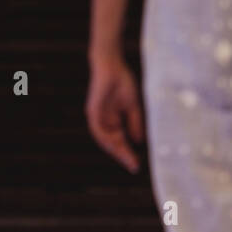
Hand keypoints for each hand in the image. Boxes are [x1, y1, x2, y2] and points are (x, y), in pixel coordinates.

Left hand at [85, 54, 144, 172]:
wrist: (112, 65)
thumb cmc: (122, 83)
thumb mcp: (132, 106)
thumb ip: (134, 123)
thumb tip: (138, 141)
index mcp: (112, 121)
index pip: (119, 141)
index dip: (127, 153)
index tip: (136, 164)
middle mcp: (103, 122)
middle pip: (112, 144)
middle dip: (123, 155)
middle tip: (134, 166)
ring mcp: (97, 117)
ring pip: (104, 139)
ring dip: (115, 150)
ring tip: (127, 159)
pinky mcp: (92, 111)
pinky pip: (98, 129)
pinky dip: (106, 138)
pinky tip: (116, 145)